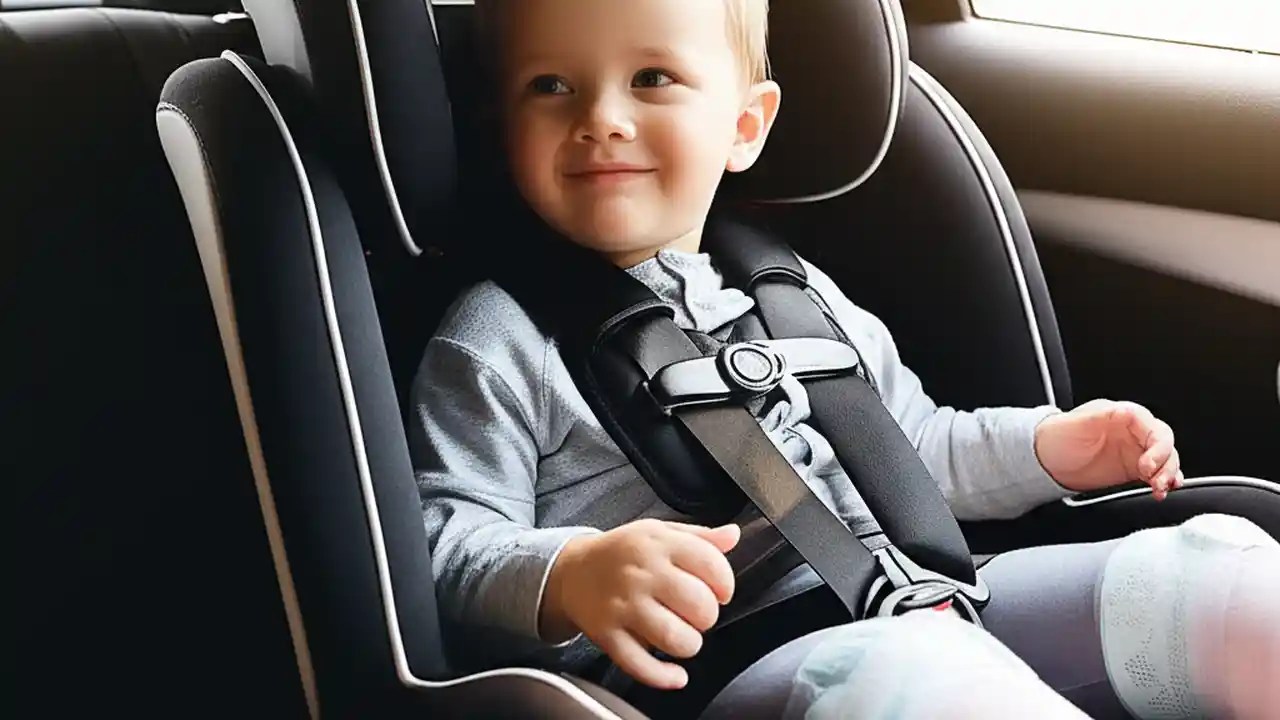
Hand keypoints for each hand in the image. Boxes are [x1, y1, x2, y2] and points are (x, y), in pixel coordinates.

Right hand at [540, 519, 738, 689]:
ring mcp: (623, 605)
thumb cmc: (623, 552)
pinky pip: (641, 665)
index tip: (721, 592)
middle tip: (697, 614)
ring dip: (690, 644)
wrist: (572, 571)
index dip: (725, 584)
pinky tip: (676, 674)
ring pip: (676, 639)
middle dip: (708, 617)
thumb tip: (733, 535)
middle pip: (699, 605)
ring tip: (683, 636)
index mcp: (658, 543)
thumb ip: (700, 537)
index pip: (711, 564)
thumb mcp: (659, 533)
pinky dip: (664, 677)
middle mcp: (641, 573)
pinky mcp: (607, 634)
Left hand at [1035, 399, 1182, 498]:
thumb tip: (1127, 411)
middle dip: (1166, 464)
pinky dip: (1164, 482)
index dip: (1158, 448)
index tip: (1147, 466)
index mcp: (1125, 416)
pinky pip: (1157, 474)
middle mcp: (1134, 432)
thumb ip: (1102, 417)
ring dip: (1168, 475)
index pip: (1154, 429)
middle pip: (1165, 445)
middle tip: (1156, 481)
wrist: (1046, 460)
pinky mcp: (1133, 469)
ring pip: (1166, 461)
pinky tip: (1163, 491)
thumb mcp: (1078, 423)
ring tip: (1159, 490)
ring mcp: (1136, 451)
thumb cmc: (1058, 436)